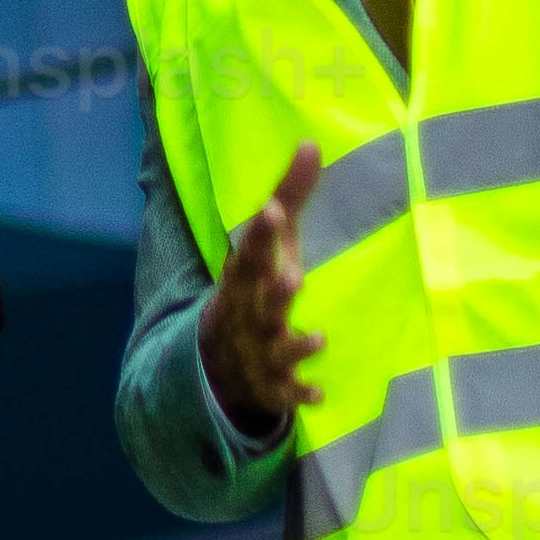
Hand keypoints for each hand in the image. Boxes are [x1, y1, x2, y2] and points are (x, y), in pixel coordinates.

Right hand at [201, 140, 325, 446]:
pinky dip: (298, 395)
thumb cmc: (255, 291)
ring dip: (295, 345)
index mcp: (245, 279)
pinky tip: (319, 395)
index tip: (272, 210)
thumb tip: (311, 144)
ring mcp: (259, 351)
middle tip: (292, 277)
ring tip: (317, 338)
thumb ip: (290, 197)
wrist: (220, 362)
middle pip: (261, 301)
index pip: (250, 253)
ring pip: (275, 347)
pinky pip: (285, 392)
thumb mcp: (269, 247)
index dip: (260, 233)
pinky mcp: (272, 384)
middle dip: (275, 291)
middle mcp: (249, 313)